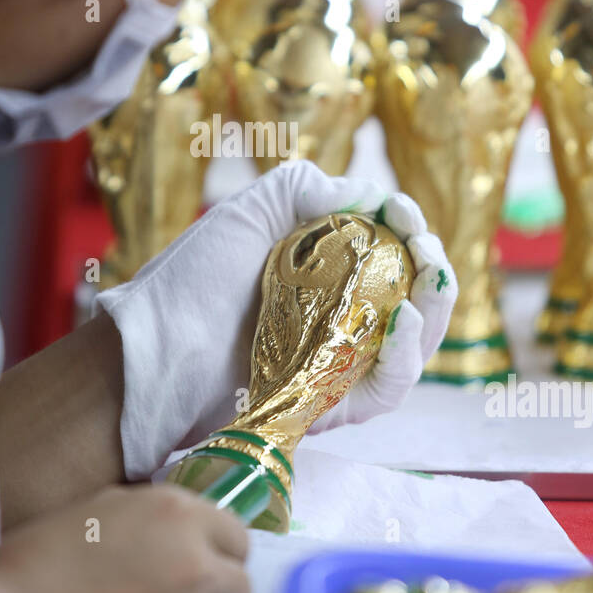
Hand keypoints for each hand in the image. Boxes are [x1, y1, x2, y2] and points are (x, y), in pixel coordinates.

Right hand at [0, 484, 249, 592]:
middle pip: (240, 585)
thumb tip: (183, 529)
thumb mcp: (102, 507)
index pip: (237, 535)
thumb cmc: (42, 557)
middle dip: (216, 591)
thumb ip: (156, 515)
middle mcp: (199, 566)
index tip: (196, 559)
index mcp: (180, 515)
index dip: (217, 549)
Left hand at [97, 159, 455, 477]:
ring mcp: (337, 361)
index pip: (385, 248)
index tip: (402, 209)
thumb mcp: (246, 214)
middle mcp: (335, 315)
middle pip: (412, 294)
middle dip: (432, 266)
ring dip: (436, 307)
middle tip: (426, 247)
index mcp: (319, 271)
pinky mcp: (333, 403)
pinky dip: (409, 355)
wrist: (157, 350)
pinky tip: (407, 320)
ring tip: (429, 278)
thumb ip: (301, 188)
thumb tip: (363, 192)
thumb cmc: (191, 282)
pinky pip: (389, 386)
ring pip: (414, 342)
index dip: (405, 226)